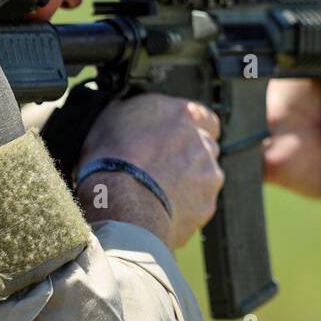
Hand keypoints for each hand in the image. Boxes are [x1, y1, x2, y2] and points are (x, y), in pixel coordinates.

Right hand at [76, 93, 223, 249]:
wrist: (122, 202)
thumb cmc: (111, 158)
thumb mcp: (112, 117)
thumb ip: (134, 111)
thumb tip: (128, 111)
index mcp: (184, 114)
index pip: (204, 118)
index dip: (189, 130)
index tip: (174, 140)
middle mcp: (203, 141)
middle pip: (205, 147)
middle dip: (189, 156)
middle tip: (161, 167)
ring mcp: (209, 173)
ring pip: (204, 176)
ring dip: (189, 181)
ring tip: (158, 192)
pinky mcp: (207, 203)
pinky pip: (200, 203)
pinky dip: (186, 206)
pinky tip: (162, 209)